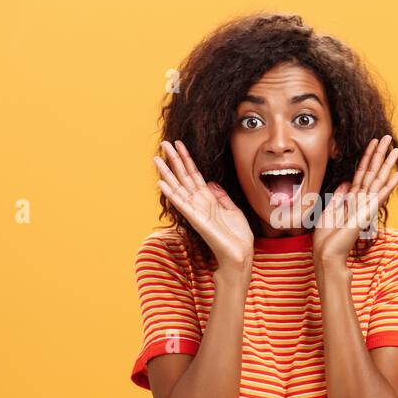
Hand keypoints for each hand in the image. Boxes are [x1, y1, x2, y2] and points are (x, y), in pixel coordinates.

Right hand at [155, 140, 254, 267]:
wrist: (240, 254)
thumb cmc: (237, 236)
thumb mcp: (232, 209)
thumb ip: (221, 195)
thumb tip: (211, 182)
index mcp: (208, 199)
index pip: (194, 174)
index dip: (187, 158)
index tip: (179, 144)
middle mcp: (199, 202)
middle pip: (183, 176)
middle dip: (174, 159)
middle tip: (164, 143)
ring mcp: (195, 210)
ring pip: (178, 186)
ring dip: (167, 172)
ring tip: (156, 158)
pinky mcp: (195, 219)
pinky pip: (181, 203)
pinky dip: (171, 192)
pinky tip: (161, 182)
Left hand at [312, 135, 397, 263]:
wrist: (327, 253)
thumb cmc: (327, 237)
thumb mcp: (329, 210)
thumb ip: (339, 196)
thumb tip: (347, 182)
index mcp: (351, 198)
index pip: (361, 173)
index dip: (367, 157)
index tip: (373, 143)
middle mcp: (361, 200)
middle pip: (372, 172)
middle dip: (380, 154)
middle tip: (389, 138)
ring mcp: (365, 206)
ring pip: (378, 179)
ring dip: (387, 164)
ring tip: (396, 149)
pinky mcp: (367, 213)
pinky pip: (379, 195)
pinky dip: (389, 184)